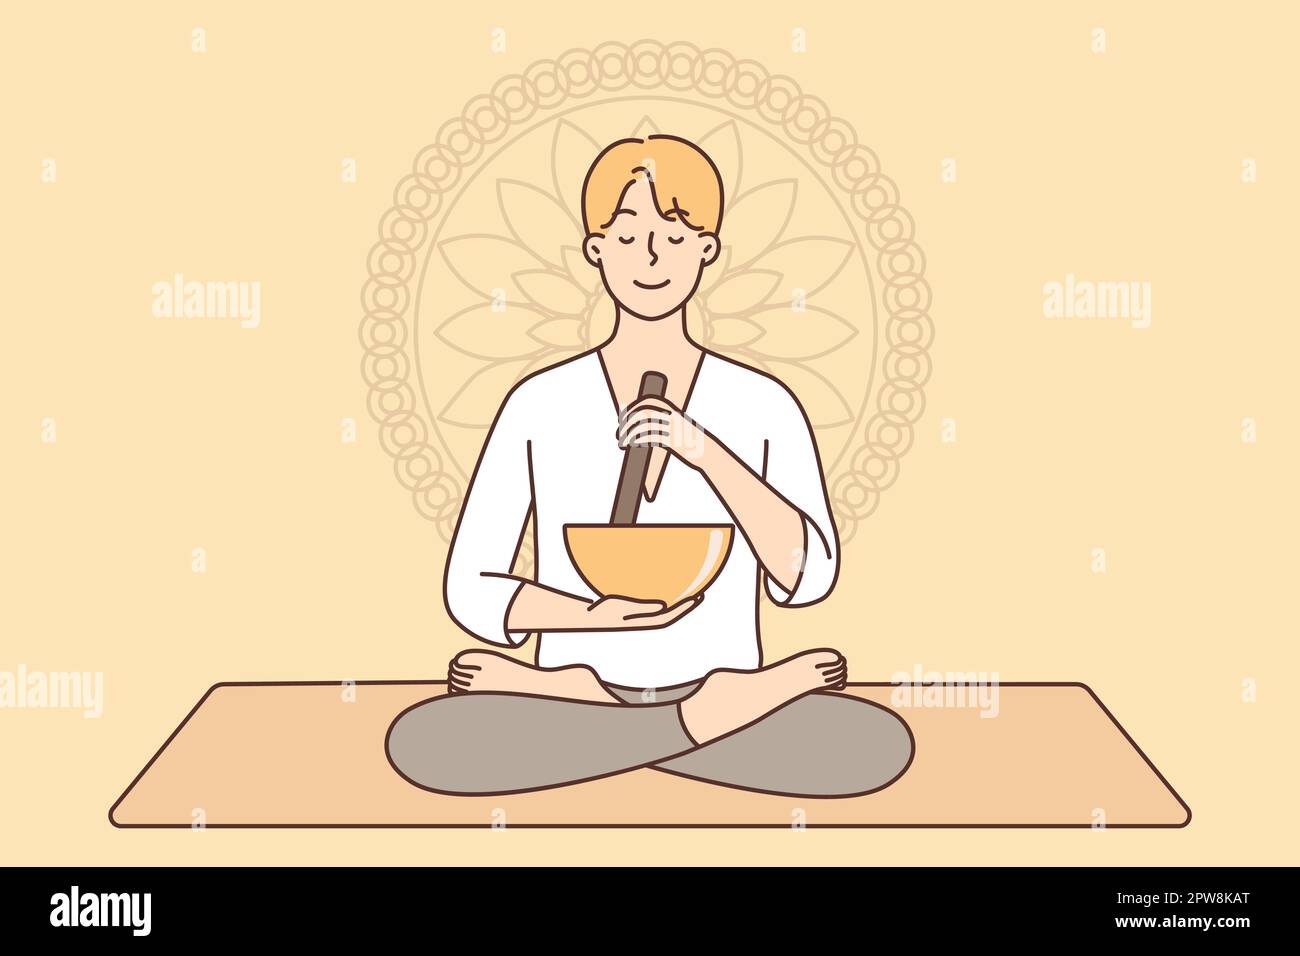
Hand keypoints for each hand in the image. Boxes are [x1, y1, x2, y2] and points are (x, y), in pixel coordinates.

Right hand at [582, 593, 703, 629]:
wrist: (591, 617)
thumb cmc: (605, 611)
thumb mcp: (624, 607)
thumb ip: (644, 607)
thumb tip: (663, 606)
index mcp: (644, 621)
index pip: (669, 616)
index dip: (684, 609)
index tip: (696, 598)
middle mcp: (646, 620)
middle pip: (671, 615)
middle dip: (686, 607)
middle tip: (700, 596)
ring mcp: (642, 617)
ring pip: (665, 612)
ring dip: (678, 604)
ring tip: (690, 594)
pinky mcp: (638, 613)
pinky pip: (657, 608)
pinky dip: (666, 602)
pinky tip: (669, 593)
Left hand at [616, 396, 712, 468]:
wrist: (708, 452)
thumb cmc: (691, 441)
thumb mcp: (679, 425)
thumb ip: (663, 420)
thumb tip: (643, 421)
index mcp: (673, 410)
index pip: (649, 401)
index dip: (632, 407)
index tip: (622, 417)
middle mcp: (672, 416)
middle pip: (643, 412)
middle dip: (626, 422)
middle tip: (618, 433)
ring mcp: (673, 428)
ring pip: (644, 426)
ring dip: (628, 434)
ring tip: (621, 443)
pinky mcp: (673, 442)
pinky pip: (650, 438)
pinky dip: (637, 441)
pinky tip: (632, 446)